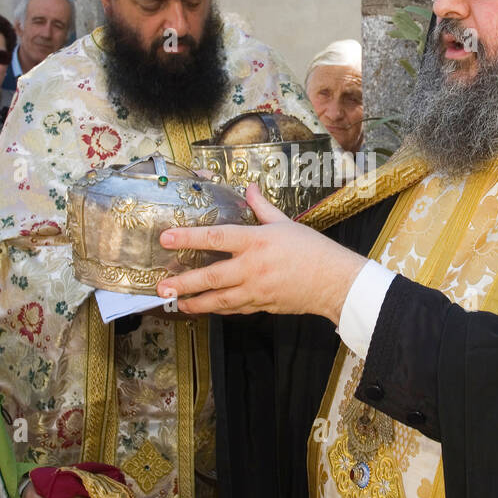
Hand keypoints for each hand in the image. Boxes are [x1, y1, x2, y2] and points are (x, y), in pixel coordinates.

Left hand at [157, 183, 366, 324]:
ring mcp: (256, 290)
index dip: (188, 238)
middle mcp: (252, 267)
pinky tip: (207, 309)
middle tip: (162, 286)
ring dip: (195, 303)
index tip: (166, 238)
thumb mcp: (286, 223)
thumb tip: (249, 189)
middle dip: (183, 282)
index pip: (215, 238)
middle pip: (210, 276)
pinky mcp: (262, 305)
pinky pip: (235, 309)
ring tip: (178, 304)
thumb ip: (261, 208)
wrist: (335, 281)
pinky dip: (219, 309)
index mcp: (256, 241)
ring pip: (218, 300)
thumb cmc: (313, 250)